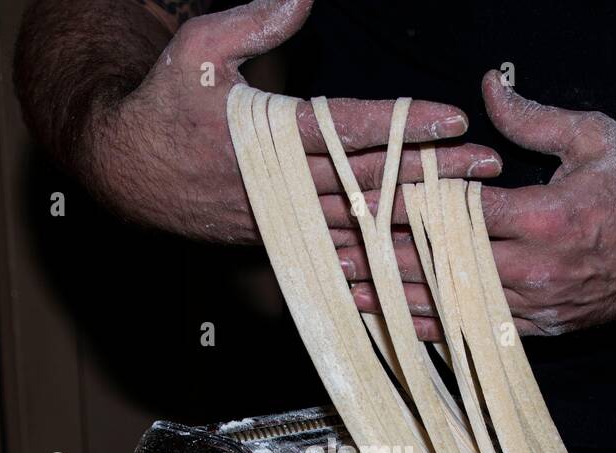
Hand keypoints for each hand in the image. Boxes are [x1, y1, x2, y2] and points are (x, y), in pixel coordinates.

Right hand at [89, 0, 500, 243]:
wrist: (126, 174)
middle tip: (489, 170)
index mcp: (268, 136)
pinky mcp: (280, 243)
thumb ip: (256, 21)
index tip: (454, 119)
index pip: (351, 129)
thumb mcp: (200, 48)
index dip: (404, 124)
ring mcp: (283, 221)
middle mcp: (282, 186)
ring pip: (362, 224)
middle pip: (371, 180)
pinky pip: (338, 255)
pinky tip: (417, 265)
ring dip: (417, 217)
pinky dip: (378, 261)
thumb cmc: (164, 104)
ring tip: (469, 213)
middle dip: (432, 174)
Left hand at [344, 71, 615, 338]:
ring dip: (398, 302)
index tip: (357, 204)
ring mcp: (540, 306)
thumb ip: (533, 117)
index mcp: (545, 218)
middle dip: (382, 261)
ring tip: (349, 297)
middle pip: (441, 266)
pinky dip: (437, 330)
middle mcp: (537, 270)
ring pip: (454, 307)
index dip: (403, 208)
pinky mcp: (545, 329)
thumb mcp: (592, 136)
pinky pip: (479, 332)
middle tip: (330, 257)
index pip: (455, 213)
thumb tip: (488, 86)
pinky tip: (400, 328)